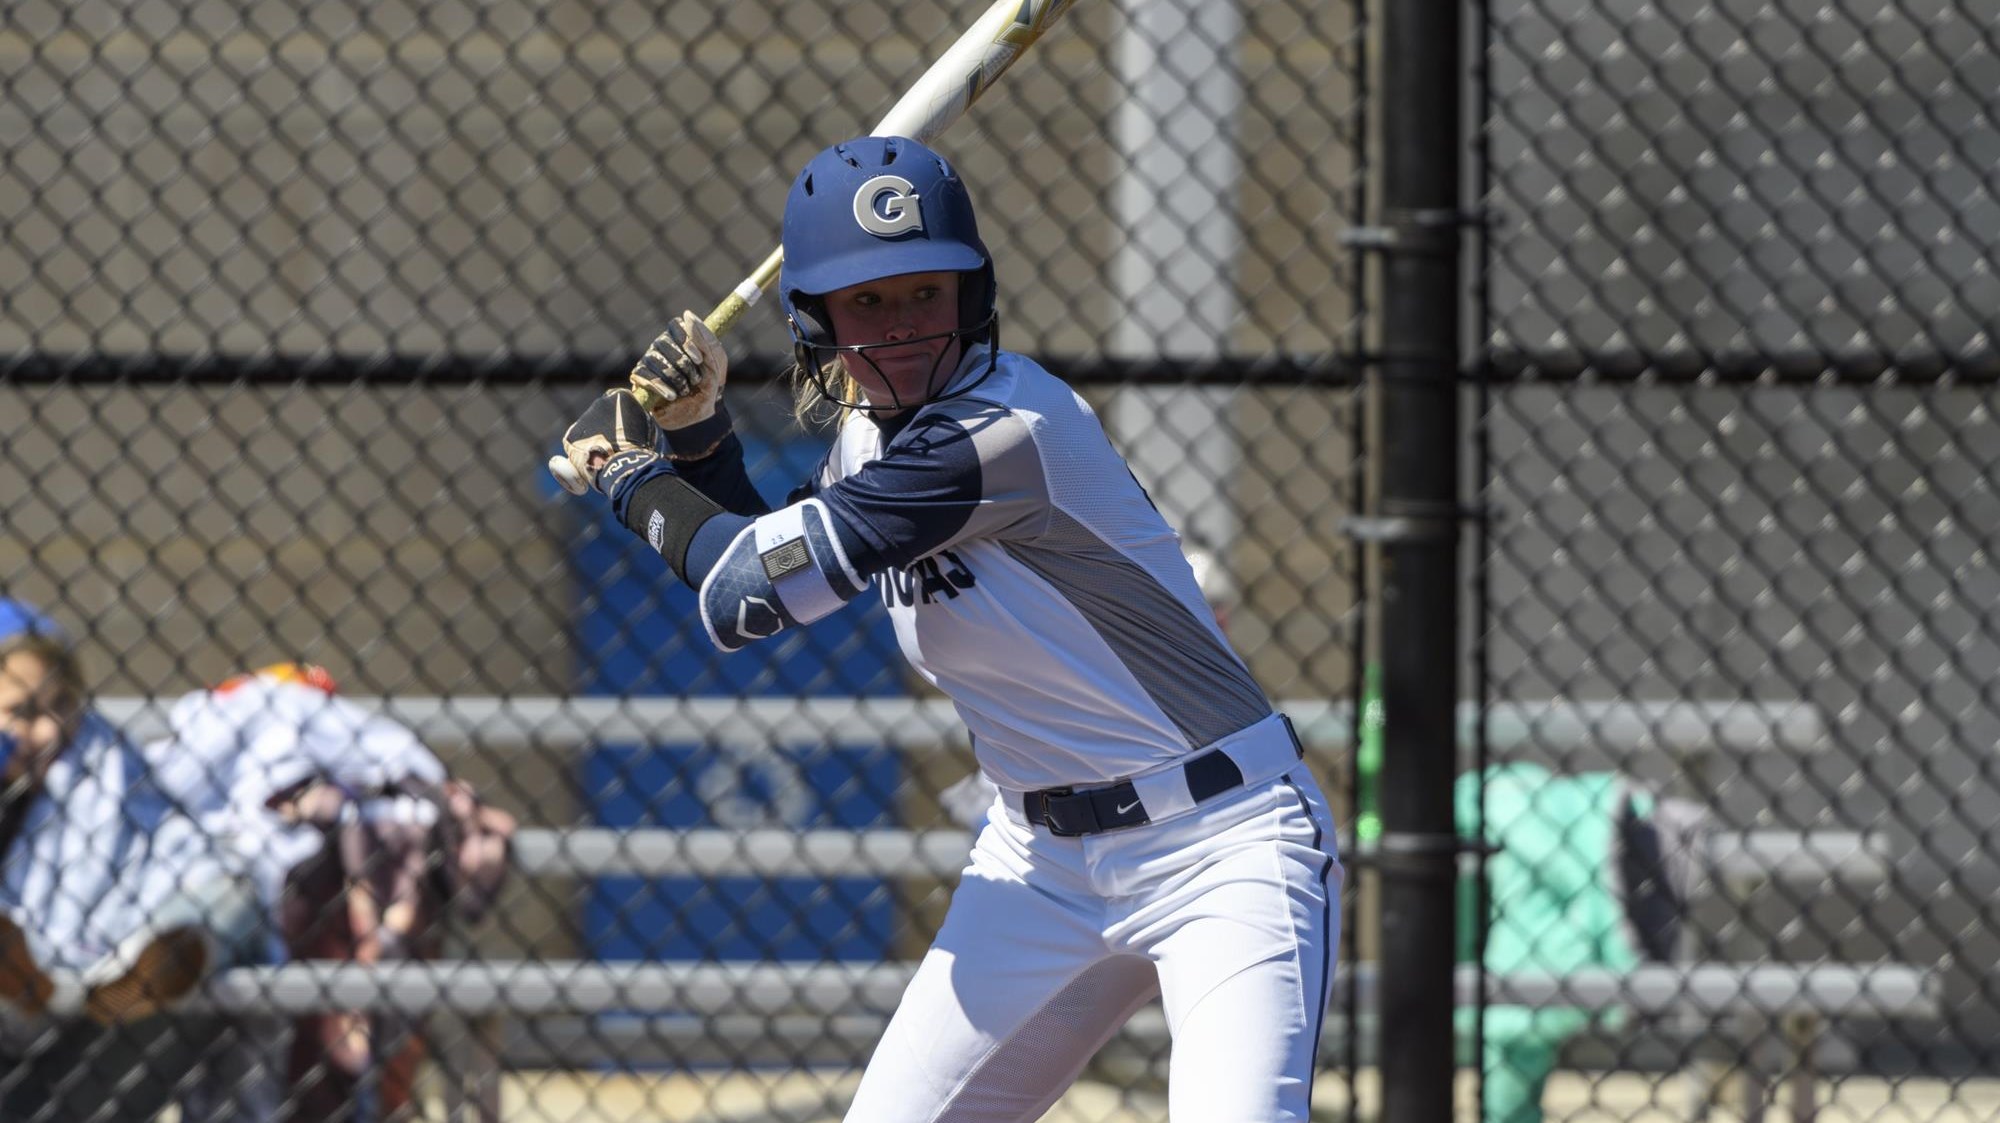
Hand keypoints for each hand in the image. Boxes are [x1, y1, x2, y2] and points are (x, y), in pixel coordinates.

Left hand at [557, 390, 661, 496]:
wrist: (626, 467)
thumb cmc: (643, 449)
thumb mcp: (648, 428)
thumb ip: (638, 419)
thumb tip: (634, 423)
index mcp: (620, 397)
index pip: (619, 402)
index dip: (622, 417)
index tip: (625, 429)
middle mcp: (599, 403)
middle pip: (601, 414)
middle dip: (605, 426)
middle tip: (614, 443)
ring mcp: (583, 419)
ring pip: (587, 429)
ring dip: (593, 438)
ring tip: (604, 456)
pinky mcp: (571, 436)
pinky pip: (576, 443)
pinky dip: (582, 451)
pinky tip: (594, 461)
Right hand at [630, 310, 726, 429]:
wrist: (699, 416)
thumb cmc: (709, 387)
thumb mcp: (716, 363)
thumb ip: (706, 338)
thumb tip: (687, 314)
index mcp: (681, 339)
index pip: (675, 326)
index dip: (686, 341)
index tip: (699, 360)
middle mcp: (662, 348)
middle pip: (662, 342)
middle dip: (682, 364)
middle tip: (695, 380)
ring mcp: (649, 362)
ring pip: (653, 359)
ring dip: (673, 377)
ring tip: (685, 391)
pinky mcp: (640, 379)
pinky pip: (641, 374)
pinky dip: (659, 386)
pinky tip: (671, 396)